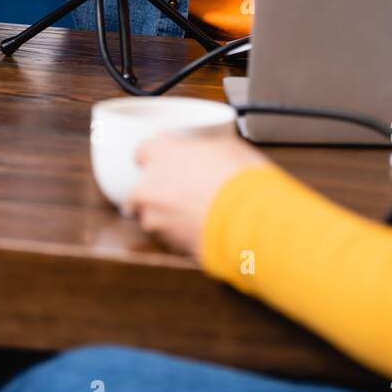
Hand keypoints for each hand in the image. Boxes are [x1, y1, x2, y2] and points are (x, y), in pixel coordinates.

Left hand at [123, 133, 270, 258]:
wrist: (250, 220)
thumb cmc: (239, 179)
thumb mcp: (224, 146)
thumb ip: (199, 149)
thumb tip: (203, 153)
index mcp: (160, 155)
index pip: (142, 152)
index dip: (158, 157)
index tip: (169, 160)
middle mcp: (149, 188)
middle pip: (140, 190)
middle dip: (158, 191)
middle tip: (185, 188)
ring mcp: (156, 220)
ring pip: (153, 216)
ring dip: (168, 214)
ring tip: (197, 211)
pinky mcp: (169, 245)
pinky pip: (169, 237)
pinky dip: (180, 233)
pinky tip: (202, 226)